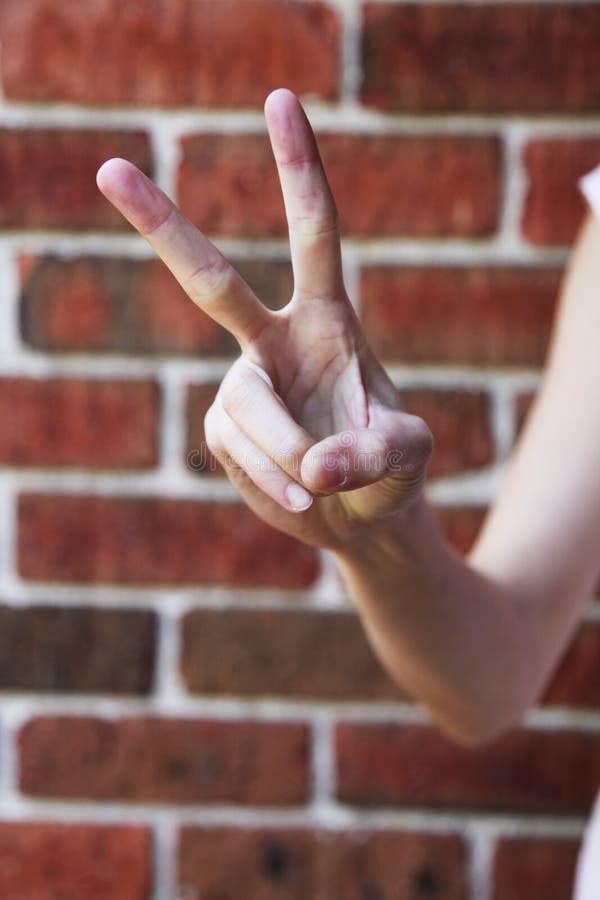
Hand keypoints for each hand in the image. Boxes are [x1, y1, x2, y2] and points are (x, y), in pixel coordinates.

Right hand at [96, 89, 432, 550]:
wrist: (363, 516)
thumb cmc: (393, 469)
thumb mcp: (407, 457)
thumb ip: (374, 454)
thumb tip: (316, 466)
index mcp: (327, 321)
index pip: (315, 234)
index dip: (299, 171)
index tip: (279, 101)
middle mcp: (275, 343)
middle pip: (212, 282)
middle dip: (164, 226)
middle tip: (110, 168)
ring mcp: (246, 388)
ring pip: (243, 409)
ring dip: (282, 455)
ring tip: (319, 489)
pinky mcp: (225, 433)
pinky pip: (238, 453)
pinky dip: (271, 482)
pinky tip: (300, 499)